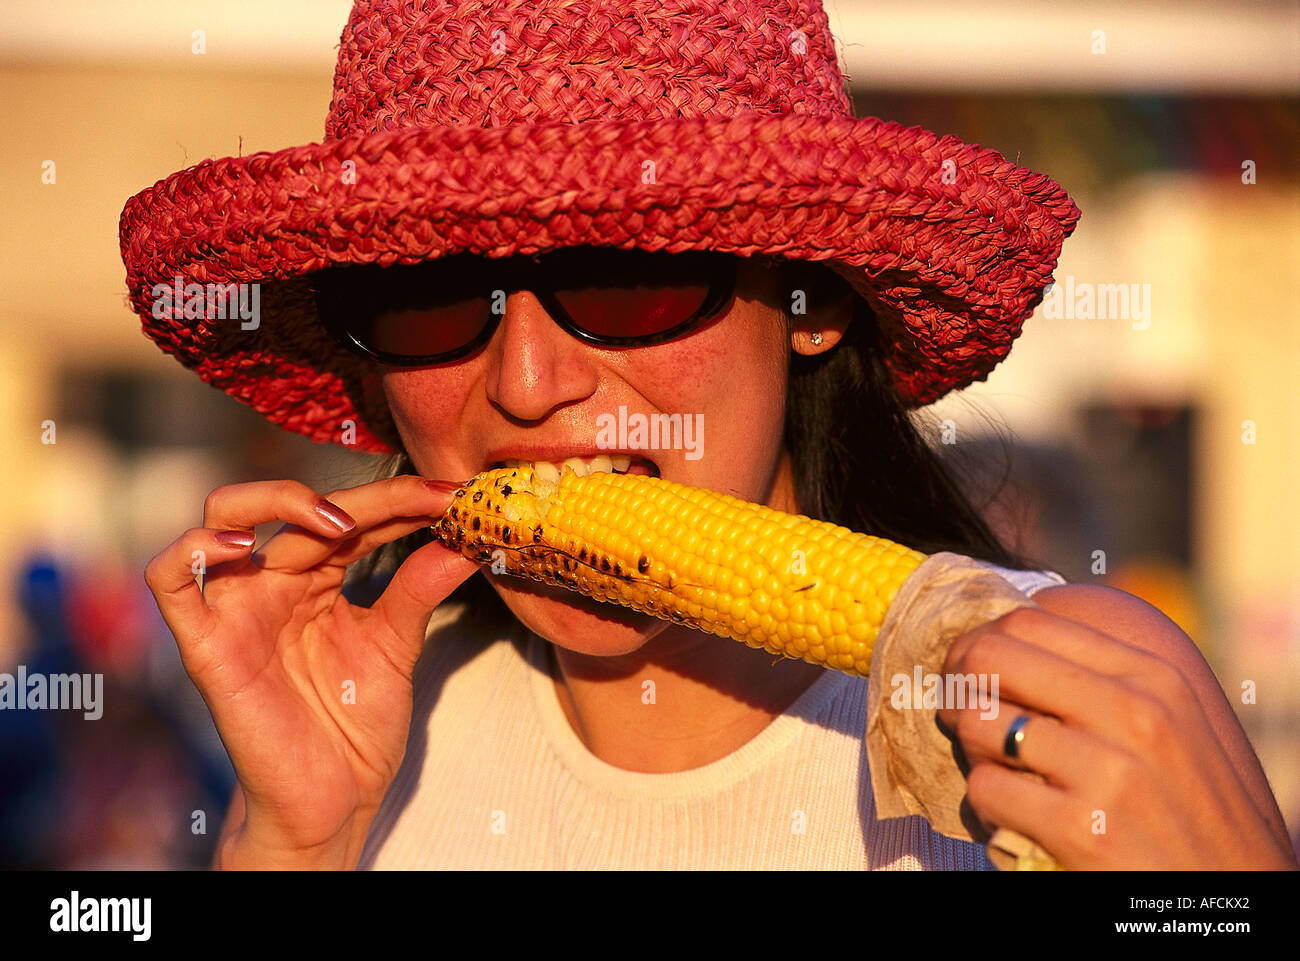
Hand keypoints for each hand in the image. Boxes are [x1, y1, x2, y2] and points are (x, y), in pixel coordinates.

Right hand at [144, 475, 476, 867]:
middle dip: (368, 498)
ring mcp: (236, 609)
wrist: (331, 802)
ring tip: (339, 523)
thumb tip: (463, 541)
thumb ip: (419, 590)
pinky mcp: (206, 645)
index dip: (400, 499)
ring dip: (277, 501)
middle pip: (300, 509)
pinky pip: (170, 581)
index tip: (454, 494)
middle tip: (424, 500)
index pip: (351, 517)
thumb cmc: (355, 727)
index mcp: (317, 578)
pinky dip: (193, 549)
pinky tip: (244, 546)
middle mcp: (271, 583)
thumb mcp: (396, 646)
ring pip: (223, 516)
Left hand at [936, 604, 1297, 869]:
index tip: (972, 668)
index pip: (1030, 620)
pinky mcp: (1084, 829)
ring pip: (978, 721)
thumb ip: (1104, 677)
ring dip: (971, 748)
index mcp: (1153, 674)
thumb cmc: (1191, 806)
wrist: (1236, 894)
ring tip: (995, 768)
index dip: (982, 640)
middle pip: (991, 656)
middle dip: (959, 683)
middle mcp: (1135, 711)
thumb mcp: (1172, 721)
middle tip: (960, 713)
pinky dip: (986, 805)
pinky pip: (986, 789)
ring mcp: (1110, 770)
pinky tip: (1013, 815)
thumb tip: (1010, 634)